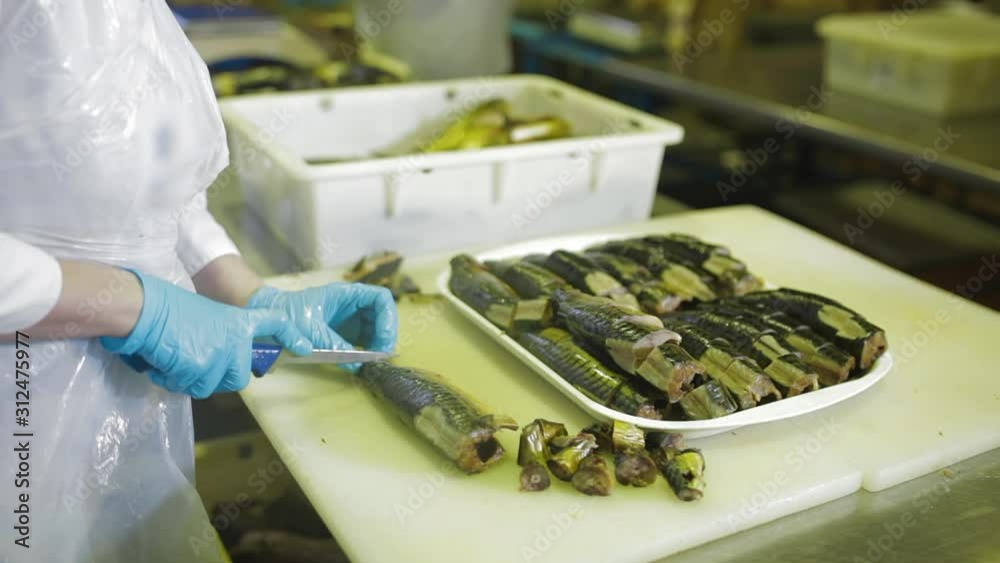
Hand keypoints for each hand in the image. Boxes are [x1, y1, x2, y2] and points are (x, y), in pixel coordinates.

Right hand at [100, 269, 312, 397]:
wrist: (146, 309)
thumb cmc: (166, 307)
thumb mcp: (205, 318)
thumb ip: (221, 337)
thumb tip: (218, 360)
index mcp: (239, 321)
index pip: (275, 322)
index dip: (290, 336)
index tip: (303, 347)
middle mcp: (237, 340)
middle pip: (240, 377)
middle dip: (218, 376)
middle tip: (195, 360)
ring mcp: (222, 356)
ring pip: (212, 385)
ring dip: (191, 378)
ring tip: (174, 356)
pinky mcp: (204, 370)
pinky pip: (189, 388)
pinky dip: (174, 380)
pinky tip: (164, 362)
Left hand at [247, 283, 397, 370]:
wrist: (267, 319)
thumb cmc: (286, 316)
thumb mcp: (311, 331)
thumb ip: (335, 346)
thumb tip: (357, 364)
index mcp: (346, 295)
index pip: (381, 298)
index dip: (389, 318)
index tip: (384, 339)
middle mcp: (351, 305)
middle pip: (382, 316)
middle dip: (385, 336)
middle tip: (381, 357)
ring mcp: (348, 319)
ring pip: (375, 330)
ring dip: (378, 345)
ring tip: (373, 362)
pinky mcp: (343, 333)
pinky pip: (363, 341)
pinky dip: (367, 352)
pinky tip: (363, 363)